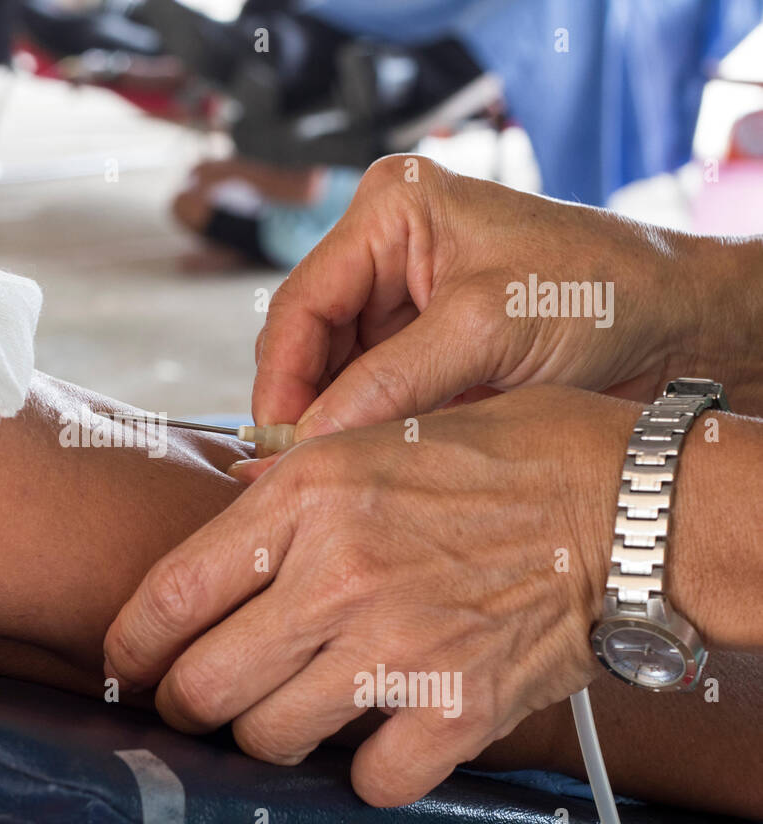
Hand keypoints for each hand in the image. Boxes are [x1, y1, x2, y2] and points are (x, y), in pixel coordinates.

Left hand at [104, 386, 634, 805]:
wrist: (620, 502)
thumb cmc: (497, 458)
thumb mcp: (369, 440)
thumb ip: (286, 500)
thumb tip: (214, 553)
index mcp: (306, 500)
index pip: (170, 595)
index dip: (131, 645)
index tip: (128, 663)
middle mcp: (339, 575)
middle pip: (205, 686)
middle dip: (186, 704)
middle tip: (198, 700)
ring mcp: (400, 647)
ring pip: (271, 739)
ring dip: (269, 734)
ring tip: (288, 712)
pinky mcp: (461, 707)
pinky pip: (372, 779)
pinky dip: (365, 769)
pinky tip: (377, 735)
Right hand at [252, 155, 759, 440]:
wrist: (681, 325)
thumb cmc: (602, 290)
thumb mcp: (488, 330)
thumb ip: (390, 385)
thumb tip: (307, 442)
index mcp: (391, 211)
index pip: (302, 301)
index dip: (282, 378)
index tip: (278, 444)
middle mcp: (386, 252)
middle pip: (308, 341)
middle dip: (303, 406)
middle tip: (295, 473)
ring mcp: (402, 304)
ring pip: (332, 376)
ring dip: (332, 425)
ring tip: (330, 476)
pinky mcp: (423, 350)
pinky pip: (370, 396)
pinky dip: (364, 433)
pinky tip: (364, 466)